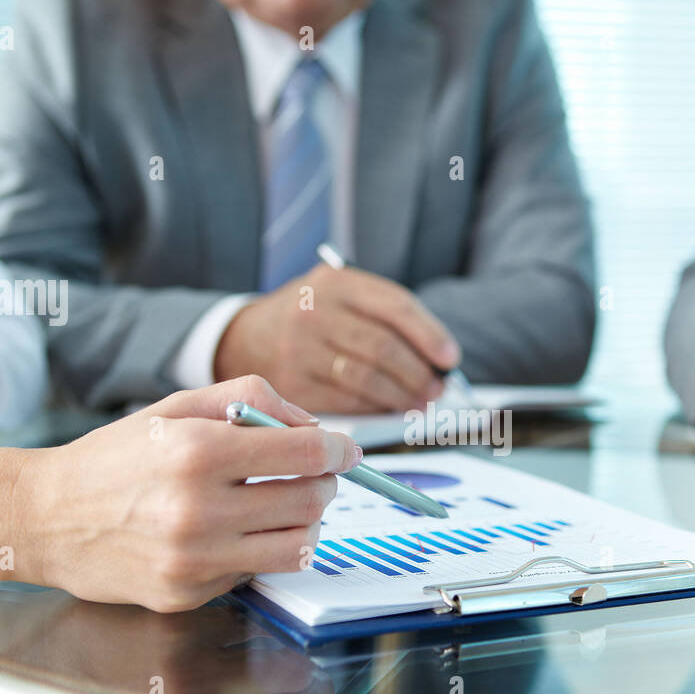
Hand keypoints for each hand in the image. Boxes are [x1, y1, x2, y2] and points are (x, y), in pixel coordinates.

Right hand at [15, 375, 359, 612]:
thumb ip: (252, 399)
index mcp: (196, 452)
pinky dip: (258, 550)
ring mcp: (193, 560)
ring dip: (305, 523)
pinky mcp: (187, 594)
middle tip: (310, 476)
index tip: (345, 450)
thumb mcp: (177, 407)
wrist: (45, 517)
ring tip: (281, 505)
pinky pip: (256, 572)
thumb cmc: (117, 456)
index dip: (338, 450)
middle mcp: (197, 510)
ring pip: (298, 546)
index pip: (305, 455)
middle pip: (310, 502)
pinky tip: (231, 532)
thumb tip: (314, 428)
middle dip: (322, 485)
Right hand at [213, 264, 460, 413]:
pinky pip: (345, 401)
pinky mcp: (292, 383)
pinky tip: (388, 410)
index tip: (449, 358)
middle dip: (418, 373)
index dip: (429, 335)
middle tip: (437, 388)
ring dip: (401, 395)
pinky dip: (375, 409)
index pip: (395, 306)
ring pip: (366, 378)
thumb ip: (384, 317)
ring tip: (419, 402)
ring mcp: (300, 349)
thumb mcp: (340, 296)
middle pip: (383, 347)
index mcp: (336, 283)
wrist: (245, 336)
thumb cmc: (310, 318)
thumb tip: (437, 359)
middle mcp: (315, 312)